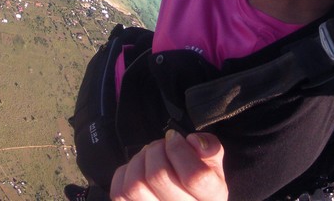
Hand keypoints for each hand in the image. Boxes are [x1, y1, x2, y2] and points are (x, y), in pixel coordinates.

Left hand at [110, 130, 227, 200]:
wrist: (186, 200)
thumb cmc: (199, 180)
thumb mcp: (214, 163)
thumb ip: (210, 148)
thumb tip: (193, 142)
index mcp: (210, 197)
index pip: (194, 176)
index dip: (179, 149)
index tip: (174, 138)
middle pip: (158, 176)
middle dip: (156, 150)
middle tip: (161, 146)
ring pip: (135, 186)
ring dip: (139, 161)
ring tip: (150, 157)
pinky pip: (119, 192)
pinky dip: (125, 173)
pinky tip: (139, 171)